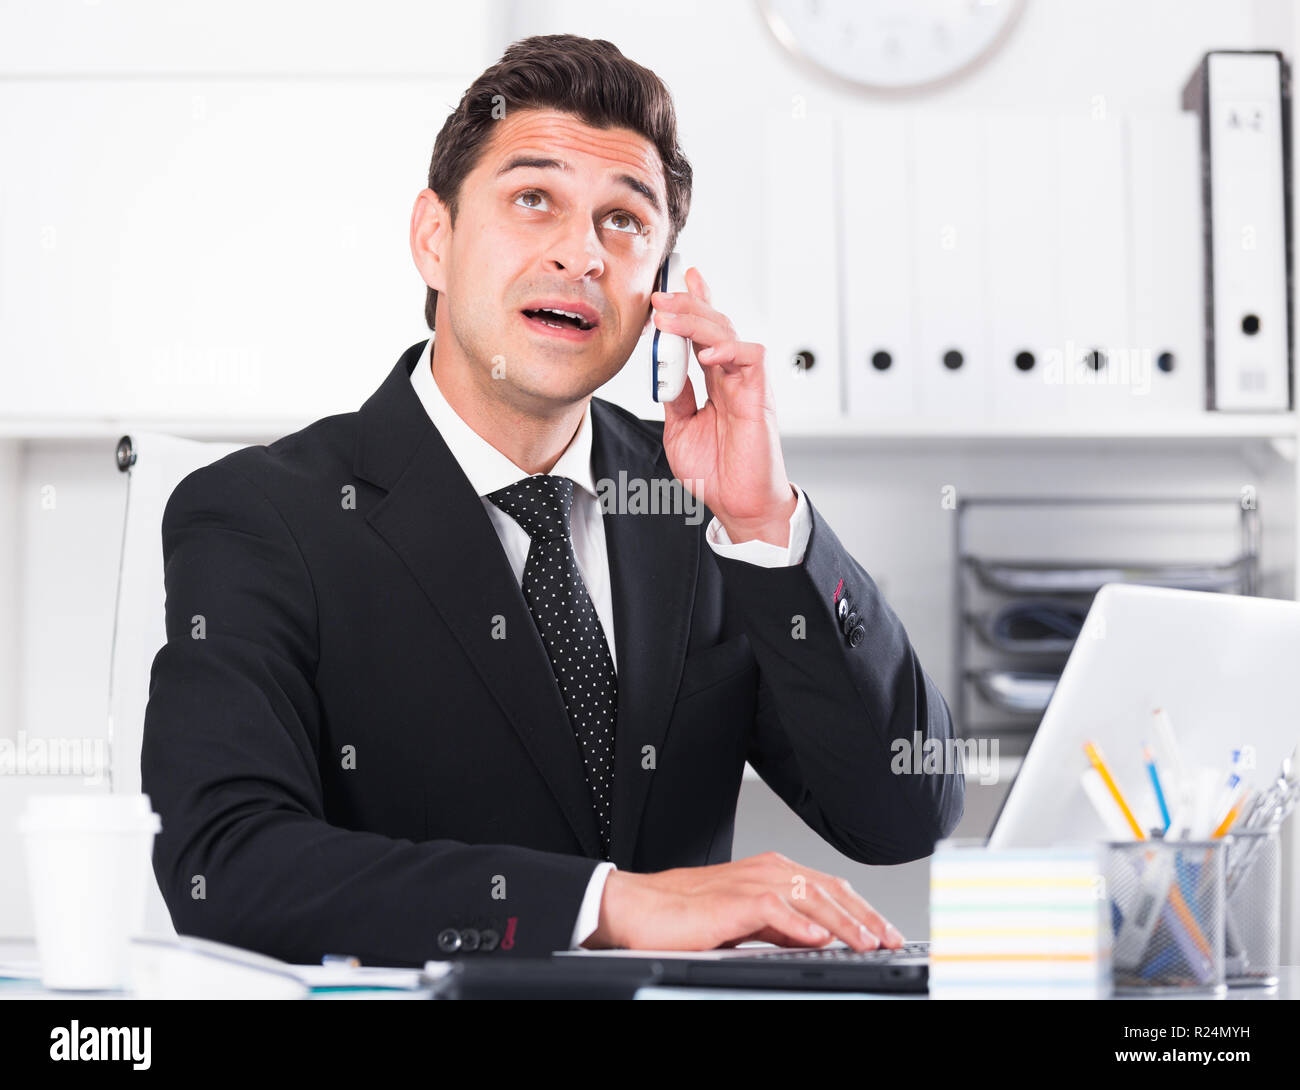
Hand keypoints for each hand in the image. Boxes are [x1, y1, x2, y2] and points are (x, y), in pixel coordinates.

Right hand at [580, 851, 904, 951]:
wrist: (638, 908)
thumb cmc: (684, 916)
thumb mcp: (746, 923)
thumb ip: (782, 927)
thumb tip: (820, 938)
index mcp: (772, 873)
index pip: (829, 887)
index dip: (862, 910)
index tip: (886, 932)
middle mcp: (766, 871)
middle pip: (827, 889)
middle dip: (864, 916)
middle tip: (890, 939)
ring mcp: (749, 882)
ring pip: (809, 896)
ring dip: (842, 922)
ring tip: (865, 943)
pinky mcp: (730, 901)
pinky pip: (772, 908)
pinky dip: (798, 924)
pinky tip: (817, 939)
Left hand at [651, 268, 796, 546]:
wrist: (740, 505)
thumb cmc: (717, 473)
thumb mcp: (681, 429)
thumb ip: (675, 396)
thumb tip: (663, 369)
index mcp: (716, 382)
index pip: (706, 332)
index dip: (696, 302)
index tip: (678, 278)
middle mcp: (734, 377)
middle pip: (714, 325)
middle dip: (687, 305)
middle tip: (660, 296)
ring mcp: (748, 385)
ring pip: (729, 334)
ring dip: (698, 321)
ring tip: (670, 318)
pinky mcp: (761, 397)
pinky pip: (752, 359)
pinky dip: (729, 350)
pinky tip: (706, 353)